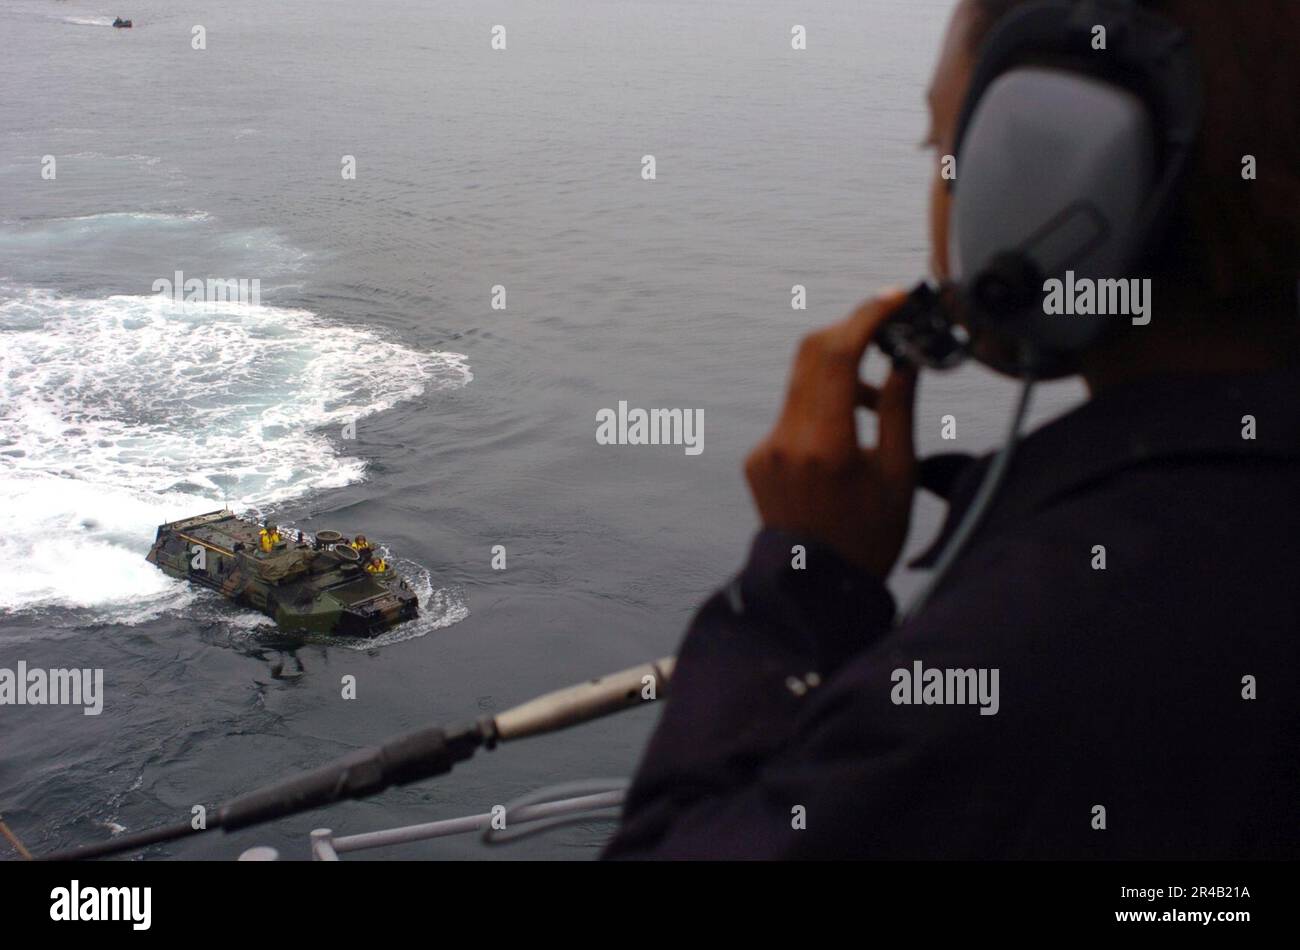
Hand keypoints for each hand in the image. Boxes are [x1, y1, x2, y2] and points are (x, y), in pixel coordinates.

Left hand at [744, 291, 917, 578]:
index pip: (838, 353)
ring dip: (841, 373)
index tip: (896, 298)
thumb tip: (906, 356)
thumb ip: (900, 409)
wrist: (816, 589)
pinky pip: (792, 410)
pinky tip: (850, 434)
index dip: (868, 315)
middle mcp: (786, 440)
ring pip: (802, 381)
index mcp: (826, 445)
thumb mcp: (898, 475)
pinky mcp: (757, 458)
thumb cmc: (869, 539)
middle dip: (854, 333)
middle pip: (812, 353)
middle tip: (892, 331)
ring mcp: (765, 448)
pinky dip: (823, 404)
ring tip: (880, 403)